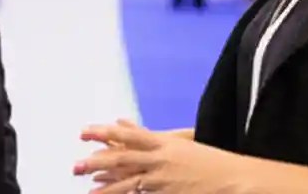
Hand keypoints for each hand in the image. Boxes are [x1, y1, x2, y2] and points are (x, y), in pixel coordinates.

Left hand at [74, 120, 242, 193]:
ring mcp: (164, 179)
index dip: (103, 133)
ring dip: (106, 186)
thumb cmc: (206, 159)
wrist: (232, 178)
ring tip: (87, 190)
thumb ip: (146, 133)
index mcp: (163, 142)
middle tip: (75, 166)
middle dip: (97, 162)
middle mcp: (161, 158)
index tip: (83, 132)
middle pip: (123, 158)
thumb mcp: (176, 141)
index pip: (128, 135)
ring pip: (129, 182)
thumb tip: (120, 122)